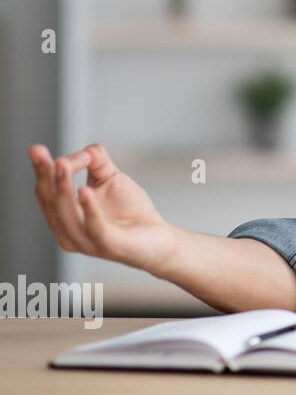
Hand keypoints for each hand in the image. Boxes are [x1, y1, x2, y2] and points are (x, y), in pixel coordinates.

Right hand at [29, 142, 179, 273]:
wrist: (160, 239)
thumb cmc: (131, 211)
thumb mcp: (111, 179)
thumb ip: (98, 162)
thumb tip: (88, 150)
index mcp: (63, 219)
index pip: (45, 193)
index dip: (41, 171)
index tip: (37, 148)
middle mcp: (69, 233)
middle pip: (51, 202)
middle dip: (45, 175)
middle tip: (39, 152)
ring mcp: (88, 243)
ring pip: (67, 215)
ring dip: (63, 188)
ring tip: (62, 164)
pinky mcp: (110, 246)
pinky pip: (95, 228)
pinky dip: (89, 209)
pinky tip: (85, 190)